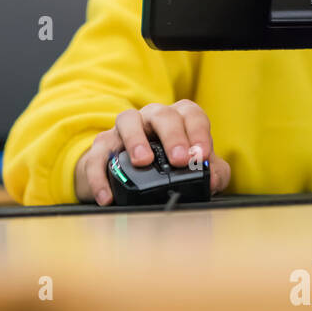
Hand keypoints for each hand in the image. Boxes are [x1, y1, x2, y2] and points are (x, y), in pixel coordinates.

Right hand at [74, 100, 231, 205]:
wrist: (125, 176)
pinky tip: (108, 196)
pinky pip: (97, 156)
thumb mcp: (193, 168)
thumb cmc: (165, 166)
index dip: (199, 133)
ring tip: (142, 161)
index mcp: (177, 119)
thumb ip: (213, 172)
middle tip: (180, 158)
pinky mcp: (101, 147)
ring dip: (136, 139)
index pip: (191, 115)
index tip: (202, 155)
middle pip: (162, 114)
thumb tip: (213, 179)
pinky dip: (100, 176)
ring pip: (128, 120)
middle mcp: (150, 118)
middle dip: (173, 135)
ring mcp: (124, 130)